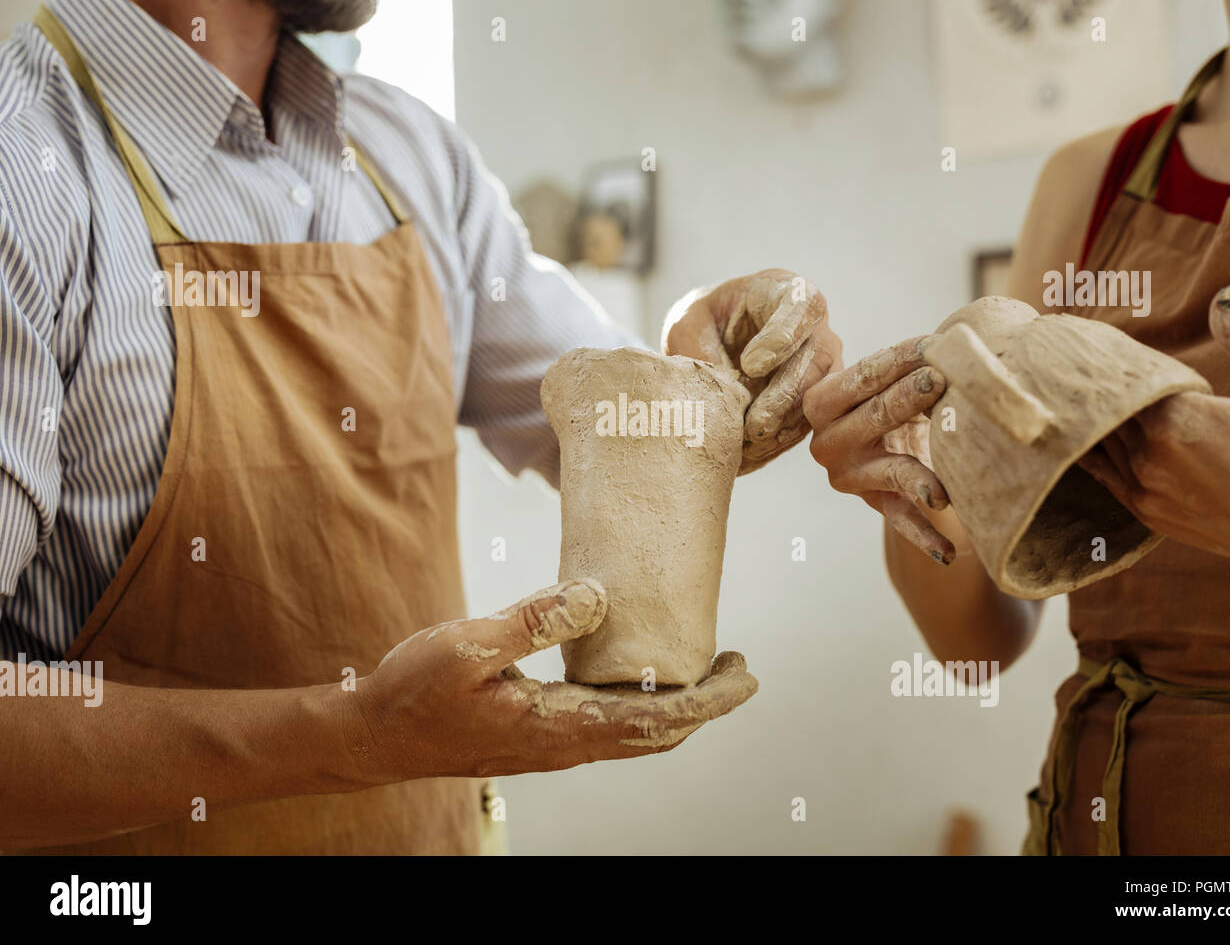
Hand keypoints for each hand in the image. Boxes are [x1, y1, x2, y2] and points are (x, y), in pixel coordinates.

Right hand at [341, 579, 758, 783]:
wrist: (373, 736)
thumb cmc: (413, 693)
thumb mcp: (469, 646)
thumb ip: (534, 620)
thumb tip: (597, 596)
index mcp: (558, 728)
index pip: (654, 721)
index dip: (708, 701)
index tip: (745, 678)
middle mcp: (564, 744)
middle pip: (655, 734)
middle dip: (704, 703)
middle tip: (739, 666)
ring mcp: (552, 742)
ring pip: (633, 733)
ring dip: (676, 705)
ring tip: (704, 667)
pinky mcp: (538, 732)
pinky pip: (605, 724)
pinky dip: (639, 703)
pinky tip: (636, 673)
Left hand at [664, 269, 842, 472]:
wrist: (717, 344)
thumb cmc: (705, 322)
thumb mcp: (689, 323)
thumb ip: (700, 347)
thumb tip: (721, 390)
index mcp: (787, 292)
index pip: (800, 306)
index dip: (782, 337)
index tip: (750, 365)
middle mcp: (816, 329)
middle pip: (817, 359)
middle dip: (785, 396)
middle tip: (754, 424)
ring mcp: (822, 367)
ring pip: (818, 398)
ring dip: (783, 427)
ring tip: (747, 447)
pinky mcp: (816, 402)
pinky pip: (806, 425)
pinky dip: (778, 443)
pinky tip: (749, 457)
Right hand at [803, 335, 953, 562]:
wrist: (873, 443)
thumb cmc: (885, 394)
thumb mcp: (883, 377)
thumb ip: (906, 361)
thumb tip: (956, 337)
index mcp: (821, 402)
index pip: (864, 375)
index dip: (900, 357)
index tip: (936, 342)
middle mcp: (826, 441)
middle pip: (875, 416)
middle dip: (910, 397)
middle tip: (943, 381)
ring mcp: (849, 475)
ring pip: (892, 470)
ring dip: (920, 478)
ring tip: (944, 491)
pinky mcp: (873, 502)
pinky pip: (901, 519)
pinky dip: (925, 536)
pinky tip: (948, 553)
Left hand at [1079, 283, 1229, 587]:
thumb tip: (1226, 292)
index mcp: (1176, 421)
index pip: (1121, 378)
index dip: (1110, 356)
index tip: (1085, 332)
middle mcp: (1149, 460)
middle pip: (1103, 410)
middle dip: (1094, 385)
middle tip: (1066, 355)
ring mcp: (1147, 494)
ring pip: (1098, 444)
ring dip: (1090, 420)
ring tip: (1071, 390)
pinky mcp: (1153, 519)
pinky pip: (1106, 477)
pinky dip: (1095, 452)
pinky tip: (1087, 436)